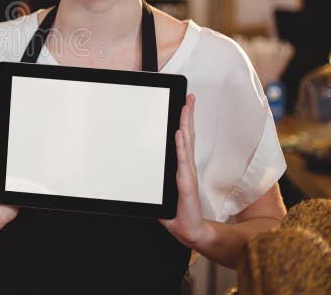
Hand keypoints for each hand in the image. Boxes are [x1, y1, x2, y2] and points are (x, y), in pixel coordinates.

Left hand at [160, 94, 211, 247]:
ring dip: (185, 124)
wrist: (190, 231)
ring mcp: (187, 174)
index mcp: (181, 168)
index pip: (183, 141)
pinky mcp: (185, 183)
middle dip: (188, 116)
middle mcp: (186, 167)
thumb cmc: (179, 214)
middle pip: (187, 136)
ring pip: (186, 144)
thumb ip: (154, 187)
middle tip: (189, 99)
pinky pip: (182, 161)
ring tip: (186, 108)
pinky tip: (179, 133)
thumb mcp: (162, 196)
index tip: (184, 107)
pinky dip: (181, 145)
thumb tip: (139, 182)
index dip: (184, 123)